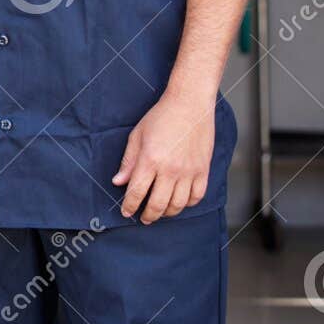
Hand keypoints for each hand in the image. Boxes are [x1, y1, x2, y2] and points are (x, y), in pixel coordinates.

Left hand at [112, 89, 214, 223]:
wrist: (190, 105)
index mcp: (150, 160)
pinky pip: (197, 197)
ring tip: (160, 212)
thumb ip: (128, 162)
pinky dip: (187, 204)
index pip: (137, 192)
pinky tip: (179, 202)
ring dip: (167, 213)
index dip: (129, 206)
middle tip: (143, 218)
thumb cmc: (161, 117)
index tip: (126, 212)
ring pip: (178, 205)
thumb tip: (119, 182)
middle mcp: (170, 170)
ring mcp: (189, 172)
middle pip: (158, 204)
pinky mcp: (204, 170)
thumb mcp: (137, 136)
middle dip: (148, 215)